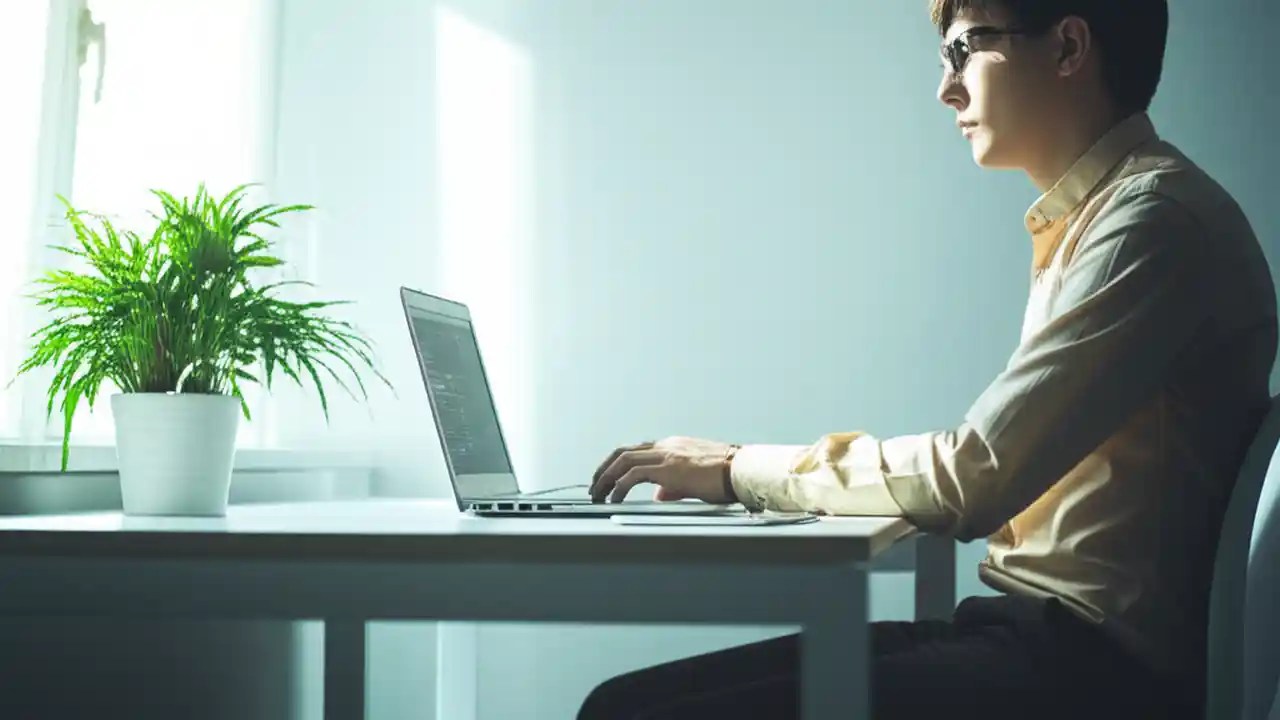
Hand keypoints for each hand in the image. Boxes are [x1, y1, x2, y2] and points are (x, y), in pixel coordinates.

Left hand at [590, 436, 735, 503]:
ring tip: (597, 494)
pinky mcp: (667, 468)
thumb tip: (658, 495)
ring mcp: (665, 454)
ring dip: (605, 477)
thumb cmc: (727, 476)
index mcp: (672, 446)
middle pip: (622, 452)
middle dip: (604, 469)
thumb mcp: (694, 480)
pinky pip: (632, 475)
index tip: (608, 479)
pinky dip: (618, 487)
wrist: (742, 470)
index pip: (636, 450)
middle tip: (594, 487)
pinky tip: (614, 499)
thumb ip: (673, 486)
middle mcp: (666, 446)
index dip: (618, 464)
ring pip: (622, 460)